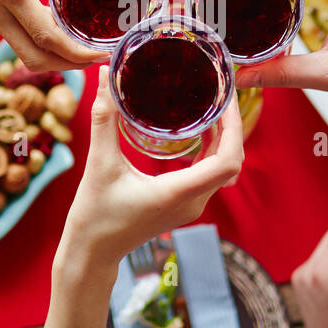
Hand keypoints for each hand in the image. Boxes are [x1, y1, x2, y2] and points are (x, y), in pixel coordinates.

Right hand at [0, 0, 103, 69]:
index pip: (49, 39)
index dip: (80, 53)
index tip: (105, 53)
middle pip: (36, 58)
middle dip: (70, 64)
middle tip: (100, 55)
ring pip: (24, 51)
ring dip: (54, 55)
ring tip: (85, 43)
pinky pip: (13, 36)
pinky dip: (38, 41)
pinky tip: (59, 25)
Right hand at [57, 67, 243, 270]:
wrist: (92, 252)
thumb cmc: (94, 215)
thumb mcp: (99, 164)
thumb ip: (104, 118)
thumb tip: (106, 75)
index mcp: (179, 193)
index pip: (228, 160)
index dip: (235, 127)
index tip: (227, 97)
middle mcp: (193, 201)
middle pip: (231, 161)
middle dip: (232, 125)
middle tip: (222, 92)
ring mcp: (191, 205)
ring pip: (222, 168)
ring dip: (224, 137)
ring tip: (214, 103)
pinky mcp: (184, 204)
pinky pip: (210, 173)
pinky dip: (211, 149)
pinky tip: (198, 128)